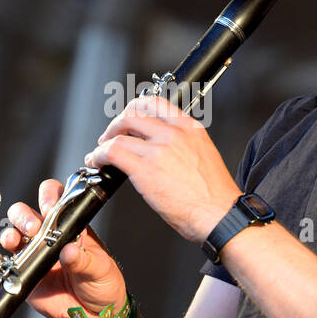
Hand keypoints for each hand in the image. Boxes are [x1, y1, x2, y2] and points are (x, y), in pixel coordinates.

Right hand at [0, 178, 127, 317]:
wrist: (94, 315)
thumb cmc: (102, 284)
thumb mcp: (100, 269)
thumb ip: (84, 260)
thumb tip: (69, 251)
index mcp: (69, 226)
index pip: (55, 199)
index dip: (48, 198)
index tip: (49, 210)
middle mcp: (48, 236)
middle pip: (25, 213)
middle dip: (24, 217)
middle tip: (33, 229)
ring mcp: (33, 254)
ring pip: (12, 234)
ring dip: (8, 234)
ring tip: (12, 242)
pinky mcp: (23, 274)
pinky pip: (3, 264)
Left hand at [84, 95, 240, 242]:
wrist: (220, 215)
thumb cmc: (214, 195)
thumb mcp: (203, 155)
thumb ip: (182, 144)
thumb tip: (159, 147)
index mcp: (189, 128)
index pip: (155, 103)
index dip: (135, 109)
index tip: (128, 119)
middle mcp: (173, 133)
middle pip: (133, 113)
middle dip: (117, 124)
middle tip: (111, 136)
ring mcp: (158, 150)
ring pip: (119, 133)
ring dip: (105, 142)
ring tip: (101, 153)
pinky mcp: (145, 169)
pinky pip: (112, 152)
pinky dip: (99, 155)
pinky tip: (97, 162)